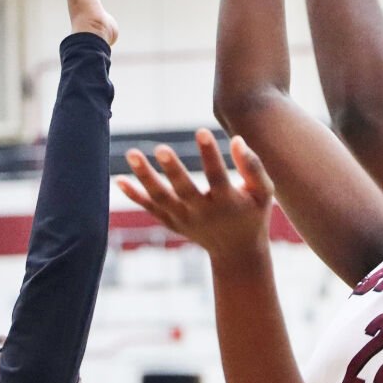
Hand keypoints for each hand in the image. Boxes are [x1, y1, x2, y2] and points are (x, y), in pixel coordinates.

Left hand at [117, 130, 274, 258]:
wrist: (237, 251)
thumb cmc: (252, 213)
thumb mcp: (262, 192)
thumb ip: (253, 167)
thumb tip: (236, 139)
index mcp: (228, 202)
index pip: (217, 176)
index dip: (210, 155)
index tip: (201, 130)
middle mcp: (204, 212)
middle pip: (184, 190)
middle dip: (173, 170)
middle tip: (161, 148)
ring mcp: (185, 219)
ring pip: (161, 198)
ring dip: (145, 177)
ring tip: (132, 152)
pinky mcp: (172, 222)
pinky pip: (150, 208)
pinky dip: (134, 195)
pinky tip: (119, 179)